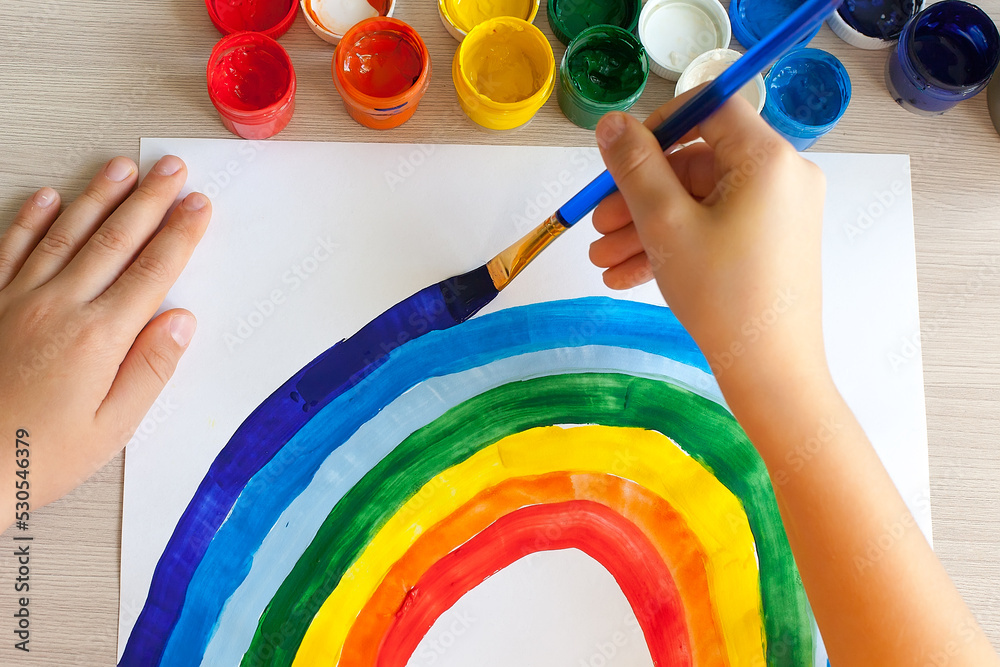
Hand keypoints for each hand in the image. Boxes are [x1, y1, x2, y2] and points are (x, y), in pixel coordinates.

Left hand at [0, 156, 209, 529]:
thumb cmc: (37, 457)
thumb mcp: (111, 427)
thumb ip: (150, 369)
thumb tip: (180, 322)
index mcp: (98, 338)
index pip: (152, 273)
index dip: (180, 235)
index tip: (198, 206)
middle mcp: (59, 307)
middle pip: (115, 241)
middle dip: (149, 200)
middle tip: (171, 169)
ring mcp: (18, 301)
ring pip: (66, 234)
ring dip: (98, 196)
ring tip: (122, 168)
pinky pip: (10, 249)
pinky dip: (30, 220)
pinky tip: (47, 197)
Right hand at [589, 95, 830, 401]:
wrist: (769, 371)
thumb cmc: (722, 295)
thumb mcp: (665, 225)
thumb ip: (635, 167)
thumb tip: (611, 123)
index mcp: (767, 158)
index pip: (711, 107)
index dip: (660, 125)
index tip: (621, 157)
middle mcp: (782, 176)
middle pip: (697, 162)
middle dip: (639, 195)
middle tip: (597, 226)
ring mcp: (780, 212)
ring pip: (700, 202)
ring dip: (647, 227)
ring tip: (602, 262)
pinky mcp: (772, 243)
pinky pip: (716, 227)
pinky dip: (675, 244)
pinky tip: (627, 275)